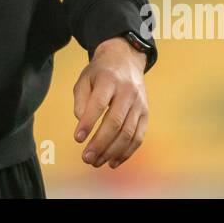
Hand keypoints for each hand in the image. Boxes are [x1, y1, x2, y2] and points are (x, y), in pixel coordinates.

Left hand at [72, 36, 148, 168]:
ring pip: (128, 133)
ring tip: (96, 162)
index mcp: (109, 79)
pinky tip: (113, 162)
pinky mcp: (146, 114)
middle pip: (115, 122)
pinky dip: (126, 152)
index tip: (77, 139)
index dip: (89, 122)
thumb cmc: (100, 73)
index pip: (99, 103)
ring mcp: (139, 103)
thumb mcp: (85, 78)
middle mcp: (127, 91)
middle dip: (100, 143)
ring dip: (111, 151)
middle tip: (86, 158)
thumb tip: (82, 122)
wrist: (126, 60)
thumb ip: (81, 99)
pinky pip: (138, 137)